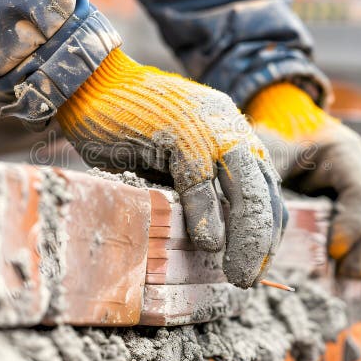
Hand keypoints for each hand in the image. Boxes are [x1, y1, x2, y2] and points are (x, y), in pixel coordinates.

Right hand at [55, 48, 283, 287]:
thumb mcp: (174, 154)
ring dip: (245, 236)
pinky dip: (206, 214)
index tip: (261, 262)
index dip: (267, 229)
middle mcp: (229, 127)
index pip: (266, 186)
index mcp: (232, 131)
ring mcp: (207, 128)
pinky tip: (207, 243)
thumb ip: (198, 183)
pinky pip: (201, 180)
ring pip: (244, 188)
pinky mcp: (180, 132)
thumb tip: (214, 233)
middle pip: (263, 192)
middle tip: (250, 278)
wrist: (93, 83)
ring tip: (237, 272)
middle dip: (261, 241)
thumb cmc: (127, 122)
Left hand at [246, 82, 360, 278]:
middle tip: (341, 276)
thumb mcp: (268, 155)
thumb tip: (254, 235)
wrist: (279, 121)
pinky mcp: (348, 208)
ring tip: (344, 284)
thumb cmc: (273, 136)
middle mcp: (358, 173)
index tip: (332, 251)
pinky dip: (355, 257)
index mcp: (344, 153)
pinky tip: (343, 279)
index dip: (351, 225)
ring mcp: (356, 191)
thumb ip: (266, 189)